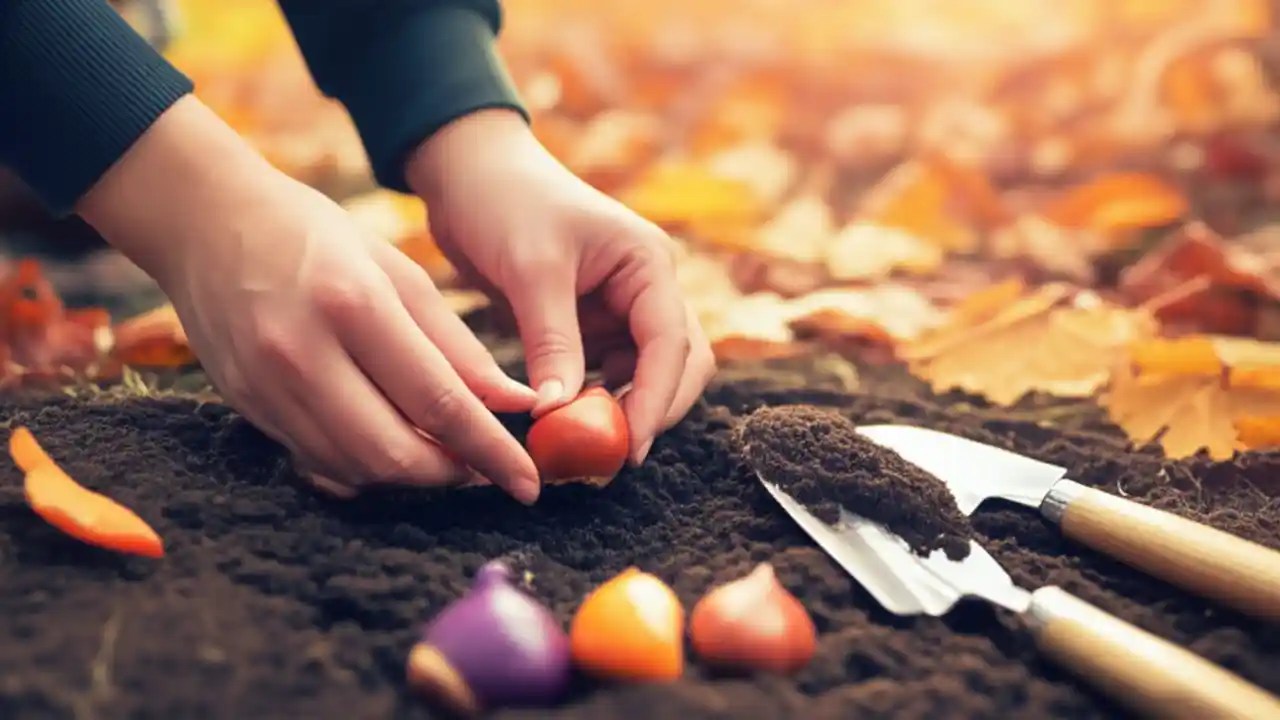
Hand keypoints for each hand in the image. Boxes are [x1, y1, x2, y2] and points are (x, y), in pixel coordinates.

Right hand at [77, 97, 541, 502]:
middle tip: (486, 466)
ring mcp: (266, 388)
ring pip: (356, 470)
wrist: (202, 221)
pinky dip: (365, 468)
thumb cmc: (314, 235)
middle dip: (452, 473)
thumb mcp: (398, 270)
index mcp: (354, 306)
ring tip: (444, 454)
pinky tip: (391, 447)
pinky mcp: (245, 408)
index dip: (491, 451)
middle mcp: (304, 355)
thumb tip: (516, 404)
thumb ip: (458, 346)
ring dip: (410, 476)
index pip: (439, 403)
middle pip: (395, 455)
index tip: (529, 483)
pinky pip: (318, 462)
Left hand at [406, 110, 716, 462]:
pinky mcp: (590, 325)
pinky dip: (595, 401)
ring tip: (583, 444)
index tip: (630, 446)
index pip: (671, 343)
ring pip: (646, 376)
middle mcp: (647, 287)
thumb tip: (559, 413)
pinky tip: (565, 422)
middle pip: (678, 365)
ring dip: (623, 410)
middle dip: (653, 411)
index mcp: (649, 263)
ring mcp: (621, 308)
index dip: (657, 400)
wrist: (468, 174)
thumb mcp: (532, 270)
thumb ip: (552, 342)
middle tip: (611, 457)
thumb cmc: (503, 201)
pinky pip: (608, 374)